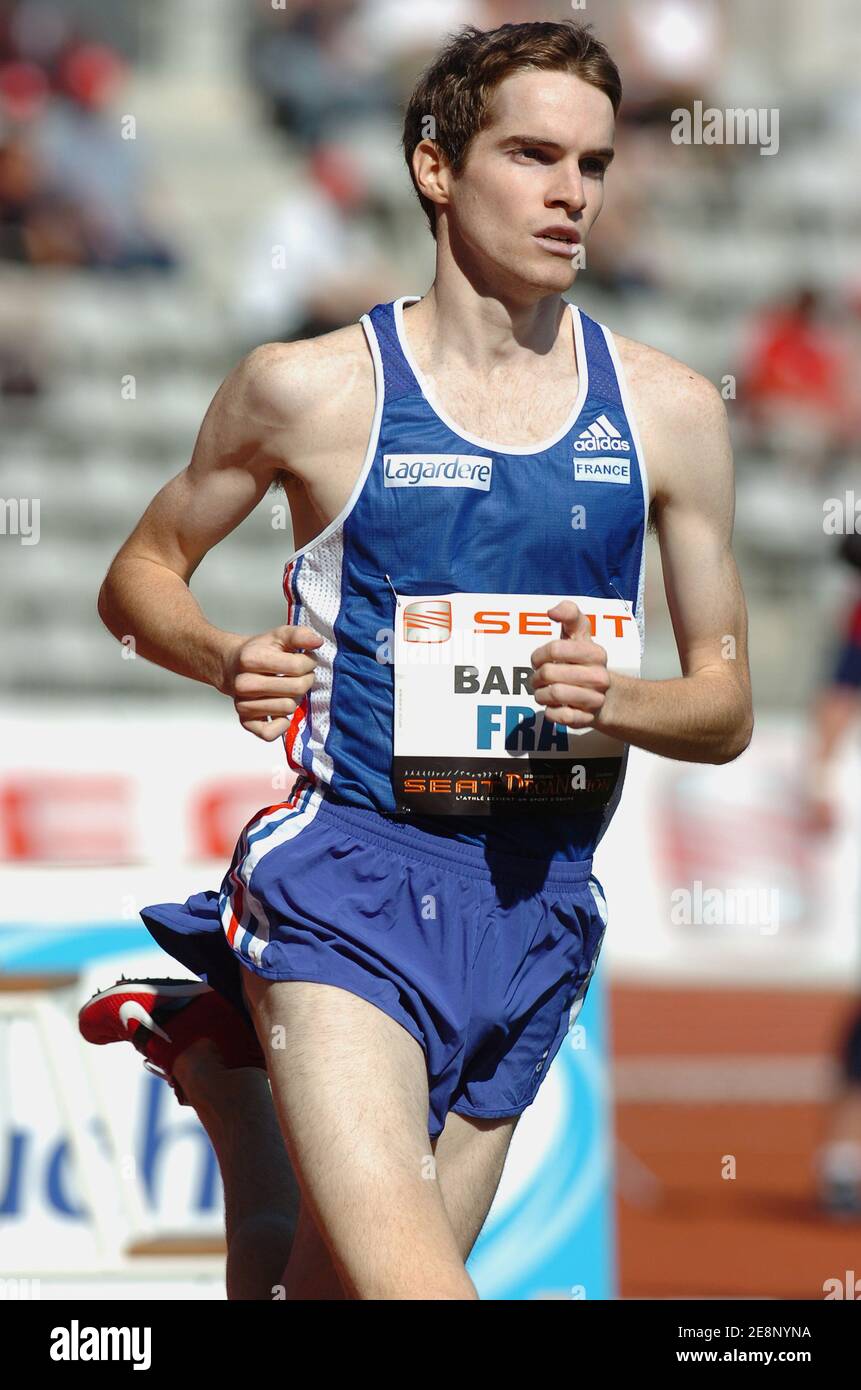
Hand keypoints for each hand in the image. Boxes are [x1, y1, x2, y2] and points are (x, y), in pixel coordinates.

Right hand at [220, 624, 322, 740]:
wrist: (231, 666)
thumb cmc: (258, 652)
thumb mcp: (278, 636)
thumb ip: (299, 635)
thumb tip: (317, 642)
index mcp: (252, 659)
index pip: (298, 666)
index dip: (309, 662)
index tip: (305, 660)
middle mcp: (244, 684)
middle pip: (296, 688)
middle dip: (305, 681)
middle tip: (299, 676)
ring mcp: (243, 705)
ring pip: (288, 708)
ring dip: (294, 700)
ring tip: (286, 690)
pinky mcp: (246, 722)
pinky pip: (271, 733)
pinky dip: (281, 725)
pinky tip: (280, 712)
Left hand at [529, 601, 610, 728]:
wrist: (605, 697)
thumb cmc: (583, 661)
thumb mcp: (580, 633)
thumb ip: (569, 614)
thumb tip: (552, 611)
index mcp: (595, 653)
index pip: (555, 648)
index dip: (539, 655)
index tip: (540, 659)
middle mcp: (598, 676)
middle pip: (548, 673)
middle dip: (537, 676)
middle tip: (541, 678)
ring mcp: (594, 699)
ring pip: (551, 695)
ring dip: (540, 694)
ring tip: (546, 692)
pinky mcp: (585, 719)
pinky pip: (558, 716)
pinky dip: (551, 712)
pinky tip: (556, 707)